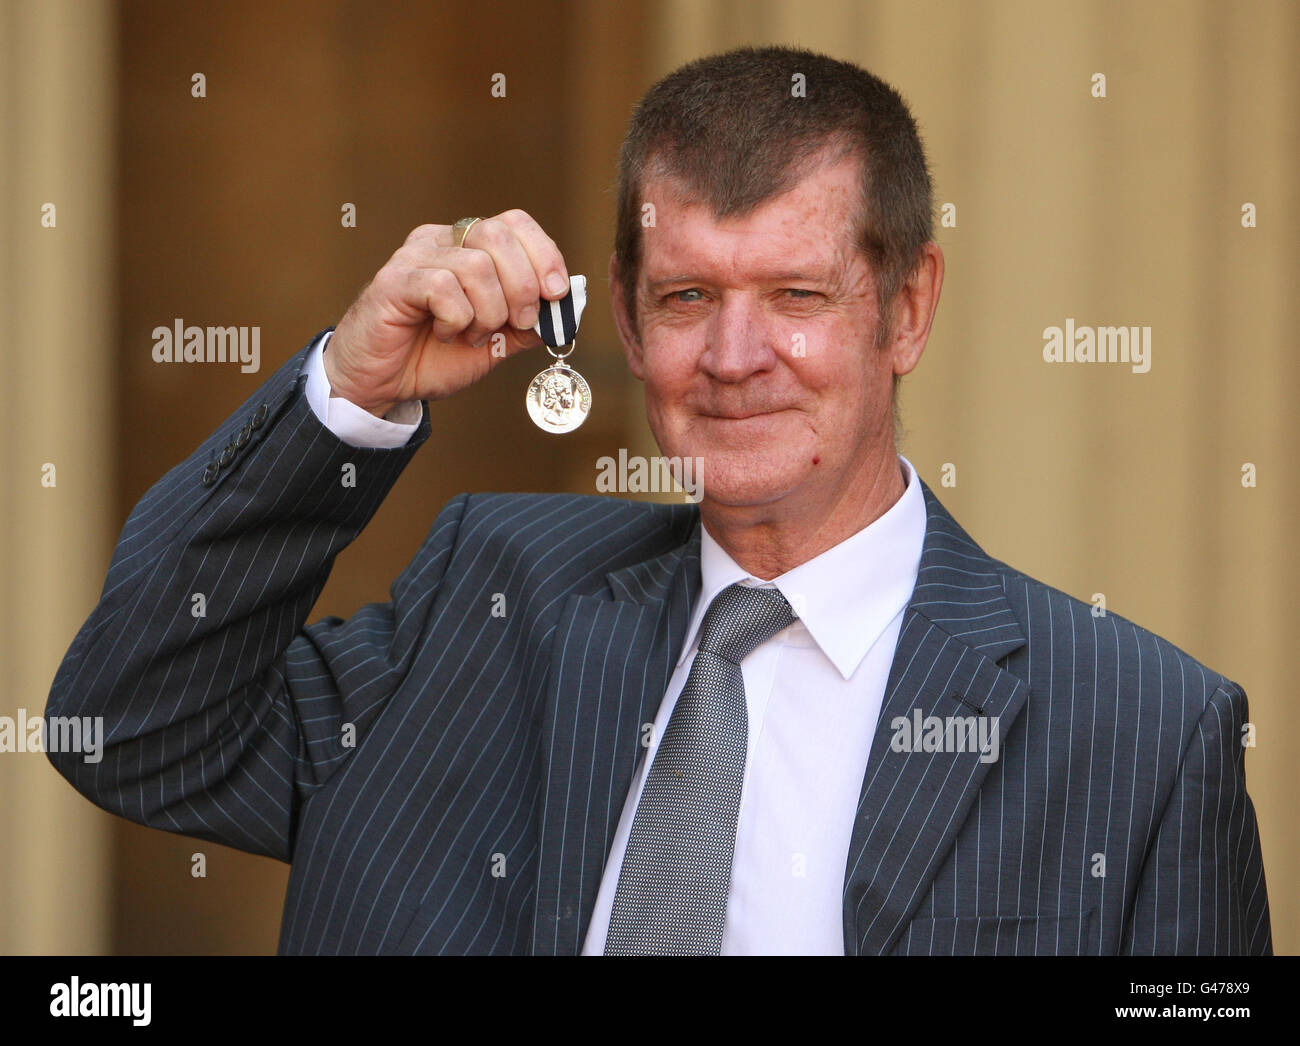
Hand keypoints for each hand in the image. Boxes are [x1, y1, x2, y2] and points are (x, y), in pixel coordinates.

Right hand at [325, 210, 570, 416]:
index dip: (543, 253)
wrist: (383, 384)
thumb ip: (530, 323)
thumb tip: (571, 306)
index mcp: (467, 246)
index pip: (514, 223)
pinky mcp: (394, 281)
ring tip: (473, 335)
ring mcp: (415, 257)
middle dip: (522, 286)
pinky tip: (444, 333)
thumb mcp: (497, 342)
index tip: (555, 293)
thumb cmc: (435, 357)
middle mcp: (441, 241)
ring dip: (488, 312)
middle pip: (498, 236)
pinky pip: (443, 288)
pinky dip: (457, 319)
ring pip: (476, 266)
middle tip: (516, 323)